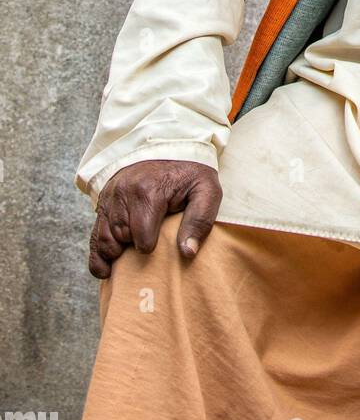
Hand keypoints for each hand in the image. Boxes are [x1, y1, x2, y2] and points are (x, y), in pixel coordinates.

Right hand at [88, 160, 222, 279]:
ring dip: (118, 250)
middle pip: (121, 239)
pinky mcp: (102, 202)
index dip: (152, 247)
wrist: (171, 150)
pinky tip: (107, 269)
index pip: (142, 239)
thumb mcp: (206, 191)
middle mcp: (123, 193)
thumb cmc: (189, 175)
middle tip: (150, 241)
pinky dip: (98, 256)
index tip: (162, 241)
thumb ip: (200, 221)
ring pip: (105, 240)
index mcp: (148, 191)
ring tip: (133, 249)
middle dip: (134, 247)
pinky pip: (93, 237)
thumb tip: (187, 253)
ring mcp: (110, 197)